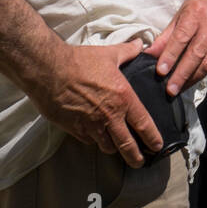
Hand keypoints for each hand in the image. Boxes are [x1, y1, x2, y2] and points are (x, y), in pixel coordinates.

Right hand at [33, 41, 160, 167]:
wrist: (48, 70)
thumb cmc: (79, 61)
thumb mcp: (109, 54)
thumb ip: (127, 52)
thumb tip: (138, 45)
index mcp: (123, 98)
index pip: (143, 124)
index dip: (152, 137)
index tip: (158, 146)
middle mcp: (109, 115)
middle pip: (126, 144)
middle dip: (135, 156)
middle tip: (140, 162)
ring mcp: (90, 124)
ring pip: (106, 145)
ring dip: (113, 148)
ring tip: (117, 148)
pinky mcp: (73, 128)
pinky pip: (88, 140)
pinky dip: (93, 140)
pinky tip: (95, 137)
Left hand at [144, 0, 206, 96]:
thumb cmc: (197, 8)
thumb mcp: (179, 16)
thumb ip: (165, 37)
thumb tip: (148, 54)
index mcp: (195, 14)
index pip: (182, 38)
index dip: (171, 55)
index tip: (161, 71)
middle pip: (196, 53)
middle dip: (182, 73)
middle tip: (170, 89)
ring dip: (193, 78)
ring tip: (180, 89)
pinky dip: (202, 73)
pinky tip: (192, 80)